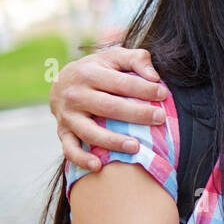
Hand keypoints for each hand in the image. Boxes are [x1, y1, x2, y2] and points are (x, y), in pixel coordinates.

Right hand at [51, 46, 168, 169]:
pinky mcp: (63, 132)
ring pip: (91, 132)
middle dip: (137, 114)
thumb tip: (154, 76)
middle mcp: (76, 95)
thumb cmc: (97, 70)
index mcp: (89, 73)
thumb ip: (136, 59)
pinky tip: (98, 166)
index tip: (163, 94)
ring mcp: (68, 116)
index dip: (144, 88)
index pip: (121, 83)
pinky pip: (70, 149)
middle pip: (109, 107)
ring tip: (136, 147)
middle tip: (160, 119)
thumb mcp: (113, 57)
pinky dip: (81, 159)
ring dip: (113, 141)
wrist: (60, 83)